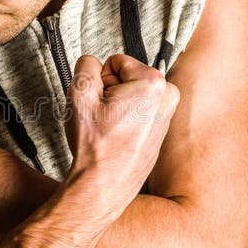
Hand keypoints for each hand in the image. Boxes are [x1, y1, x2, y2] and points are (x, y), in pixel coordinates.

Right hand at [65, 54, 179, 219]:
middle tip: (102, 117)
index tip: (99, 103)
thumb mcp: (79, 96)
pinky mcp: (161, 128)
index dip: (100, 80)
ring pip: (130, 94)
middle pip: (126, 77)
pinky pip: (136, 111)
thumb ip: (85, 67)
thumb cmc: (96, 149)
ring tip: (108, 128)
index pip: (116, 61)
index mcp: (153, 84)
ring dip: (116, 106)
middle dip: (110, 92)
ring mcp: (166, 114)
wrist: (104, 186)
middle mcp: (168, 97)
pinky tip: (116, 136)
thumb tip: (92, 62)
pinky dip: (124, 119)